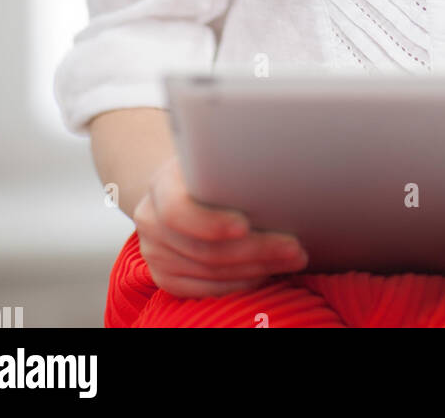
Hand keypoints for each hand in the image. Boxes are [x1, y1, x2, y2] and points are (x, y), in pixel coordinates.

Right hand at [133, 155, 308, 297]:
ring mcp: (154, 251)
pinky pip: (203, 289)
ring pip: (208, 271)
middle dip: (254, 250)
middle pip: (202, 248)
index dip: (211, 223)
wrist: (183, 185)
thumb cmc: (212, 165)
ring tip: (291, 259)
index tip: (245, 226)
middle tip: (294, 248)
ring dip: (255, 268)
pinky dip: (238, 283)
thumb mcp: (216, 154)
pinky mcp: (164, 275)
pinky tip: (265, 273)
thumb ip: (232, 163)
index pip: (176, 210)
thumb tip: (280, 169)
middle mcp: (150, 219)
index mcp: (162, 183)